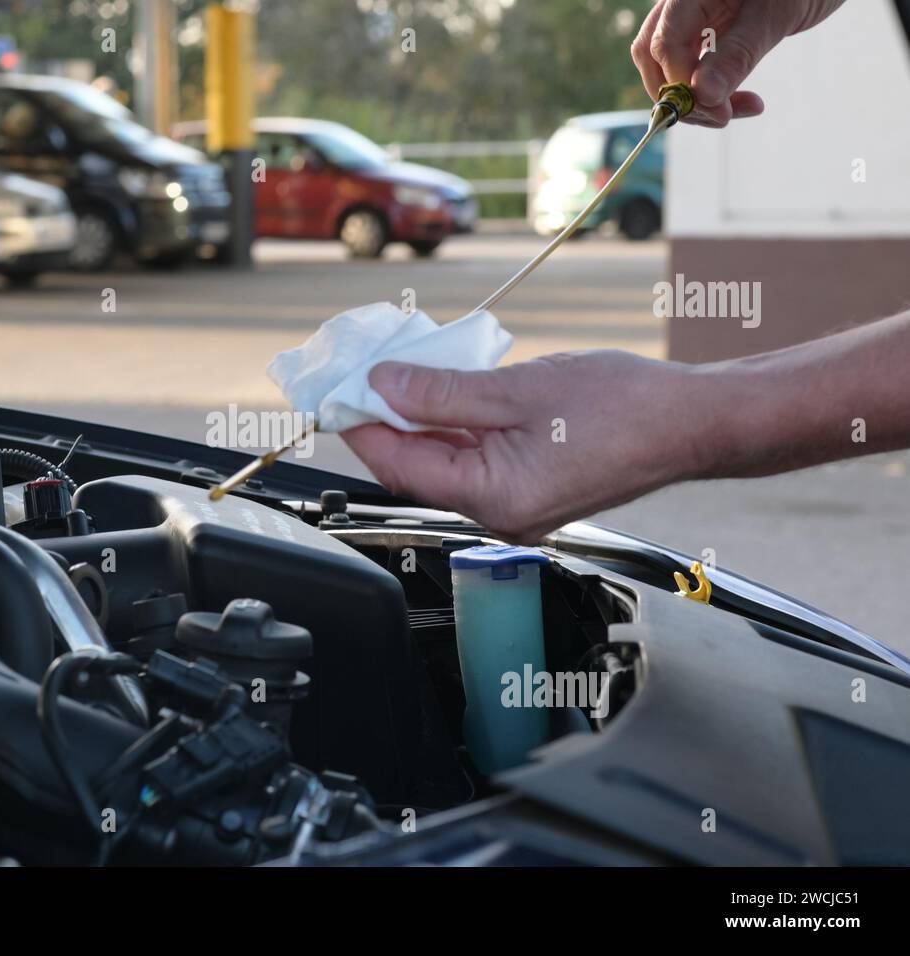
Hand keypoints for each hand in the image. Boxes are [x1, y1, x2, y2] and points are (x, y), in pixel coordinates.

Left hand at [342, 351, 704, 542]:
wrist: (691, 421)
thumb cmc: (625, 408)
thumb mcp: (520, 389)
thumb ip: (444, 393)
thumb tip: (385, 386)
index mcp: (494, 497)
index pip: (402, 465)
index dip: (364, 426)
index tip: (340, 389)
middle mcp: (500, 512)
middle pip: (418, 467)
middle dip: (388, 419)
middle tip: (366, 372)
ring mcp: (515, 504)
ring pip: (445, 461)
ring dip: (421, 419)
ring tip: (403, 372)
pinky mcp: (529, 488)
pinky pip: (475, 458)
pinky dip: (455, 425)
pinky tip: (447, 391)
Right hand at [631, 0, 846, 126]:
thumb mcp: (776, 15)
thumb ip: (738, 53)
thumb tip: (703, 94)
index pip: (662, 43)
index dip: (681, 84)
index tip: (718, 110)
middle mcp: (683, 4)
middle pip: (655, 58)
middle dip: (684, 97)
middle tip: (725, 117)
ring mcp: (693, 19)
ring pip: (671, 69)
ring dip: (699, 101)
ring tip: (743, 109)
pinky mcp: (708, 35)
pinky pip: (694, 70)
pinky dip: (713, 92)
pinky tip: (743, 100)